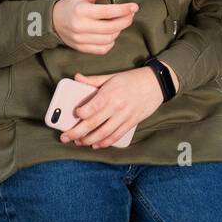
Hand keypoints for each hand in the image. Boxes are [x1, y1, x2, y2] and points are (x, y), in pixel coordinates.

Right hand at [52, 0, 137, 53]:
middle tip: (130, 14)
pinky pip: (102, 49)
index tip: (134, 7)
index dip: (123, 10)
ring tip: (120, 22)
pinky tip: (111, 34)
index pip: (107, 12)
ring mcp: (81, 39)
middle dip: (125, 21)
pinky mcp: (81, 48)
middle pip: (111, 27)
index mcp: (81, 11)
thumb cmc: (70, 6)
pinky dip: (110, 42)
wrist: (52, 22)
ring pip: (108, 39)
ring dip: (118, 31)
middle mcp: (81, 26)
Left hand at [60, 65, 174, 148]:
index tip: (73, 115)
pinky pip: (116, 136)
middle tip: (65, 137)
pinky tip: (95, 145)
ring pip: (103, 134)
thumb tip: (76, 78)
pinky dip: (104, 143)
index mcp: (109, 93)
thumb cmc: (132, 78)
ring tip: (78, 142)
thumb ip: (93, 80)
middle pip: (92, 124)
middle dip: (76, 133)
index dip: (79, 115)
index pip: (90, 108)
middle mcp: (116, 106)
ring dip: (88, 141)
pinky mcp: (132, 123)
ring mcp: (124, 116)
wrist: (156, 83)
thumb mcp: (111, 76)